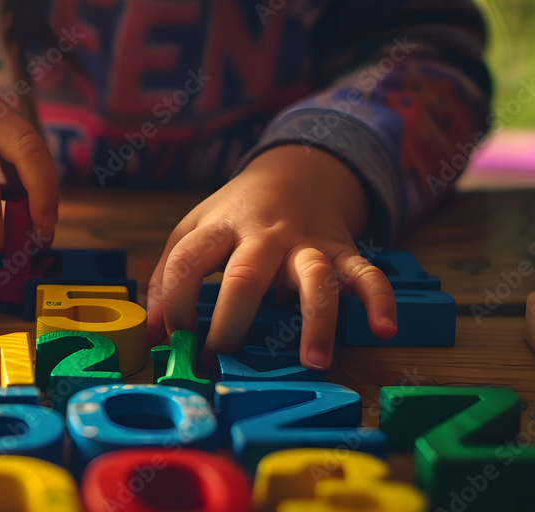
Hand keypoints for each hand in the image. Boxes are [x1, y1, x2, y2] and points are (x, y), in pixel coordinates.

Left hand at [146, 144, 396, 369]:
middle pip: (246, 275)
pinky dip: (379, 298)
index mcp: (221, 227)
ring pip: (313, 275)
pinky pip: (366, 274)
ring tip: (314, 360)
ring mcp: (306, 243)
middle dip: (232, 321)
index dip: (174, 302)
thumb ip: (171, 276)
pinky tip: (383, 328)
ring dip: (316, 318)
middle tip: (220, 360)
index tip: (172, 338)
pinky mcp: (342, 252)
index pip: (189, 261)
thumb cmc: (236, 215)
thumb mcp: (195, 230)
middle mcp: (264, 235)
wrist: (295, 173)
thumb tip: (151, 332)